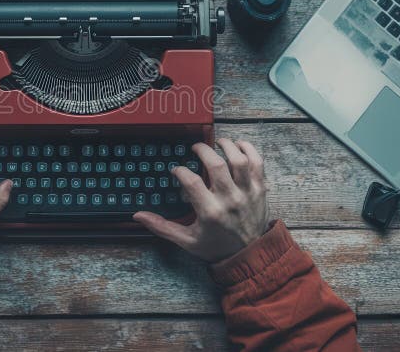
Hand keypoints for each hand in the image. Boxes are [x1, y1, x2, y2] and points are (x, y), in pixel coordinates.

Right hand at [134, 138, 268, 263]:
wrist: (250, 256)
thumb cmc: (216, 247)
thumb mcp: (187, 240)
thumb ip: (162, 227)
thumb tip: (138, 216)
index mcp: (210, 212)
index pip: (191, 181)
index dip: (180, 171)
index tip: (177, 170)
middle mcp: (230, 200)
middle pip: (216, 164)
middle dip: (202, 150)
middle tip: (195, 148)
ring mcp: (247, 193)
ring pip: (239, 160)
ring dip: (227, 146)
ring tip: (217, 142)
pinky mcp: (260, 190)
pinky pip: (258, 163)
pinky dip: (248, 150)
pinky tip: (238, 145)